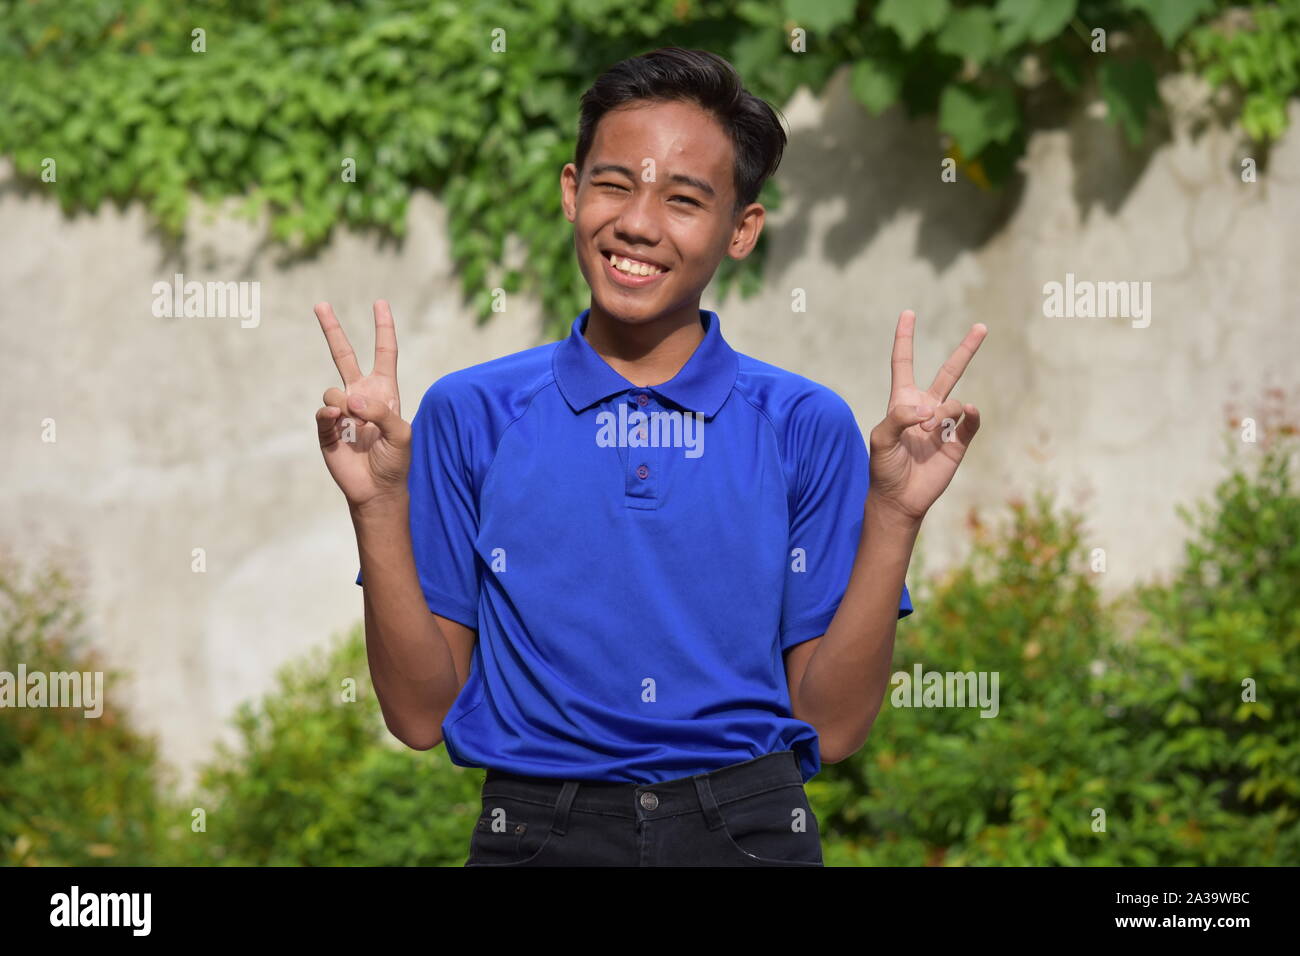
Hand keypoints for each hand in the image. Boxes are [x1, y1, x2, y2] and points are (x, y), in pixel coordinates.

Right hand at [314, 300, 411, 509]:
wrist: (377, 489)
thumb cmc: (395, 461)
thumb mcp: (401, 434)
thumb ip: (381, 412)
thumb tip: (350, 399)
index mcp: (384, 392)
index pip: (385, 353)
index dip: (384, 328)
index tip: (380, 303)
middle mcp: (361, 396)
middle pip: (344, 355)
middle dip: (332, 330)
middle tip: (320, 304)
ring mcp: (342, 410)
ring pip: (332, 389)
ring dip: (343, 403)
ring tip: (354, 422)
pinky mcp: (326, 428)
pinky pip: (323, 411)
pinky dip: (330, 415)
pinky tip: (339, 423)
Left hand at [868, 309, 985, 523]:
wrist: (899, 498)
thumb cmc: (884, 467)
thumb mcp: (880, 439)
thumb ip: (898, 418)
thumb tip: (929, 410)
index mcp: (902, 402)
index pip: (903, 363)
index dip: (905, 339)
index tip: (908, 314)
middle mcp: (926, 409)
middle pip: (948, 372)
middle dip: (965, 350)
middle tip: (981, 327)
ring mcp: (945, 424)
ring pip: (955, 402)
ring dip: (942, 414)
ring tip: (928, 434)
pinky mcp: (959, 441)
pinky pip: (971, 421)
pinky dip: (971, 415)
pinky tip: (967, 412)